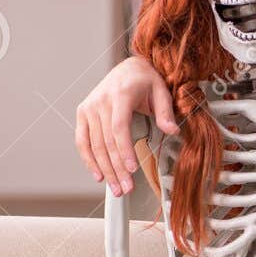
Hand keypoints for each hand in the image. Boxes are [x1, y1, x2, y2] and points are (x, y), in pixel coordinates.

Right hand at [74, 55, 176, 194]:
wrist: (128, 68)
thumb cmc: (145, 80)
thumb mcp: (161, 91)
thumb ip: (165, 112)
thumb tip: (172, 130)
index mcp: (120, 95)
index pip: (119, 127)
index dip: (124, 150)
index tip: (132, 169)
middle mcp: (101, 101)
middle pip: (106, 141)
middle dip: (116, 168)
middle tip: (125, 188)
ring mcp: (90, 108)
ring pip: (94, 145)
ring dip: (104, 170)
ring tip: (115, 188)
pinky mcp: (83, 114)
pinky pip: (82, 141)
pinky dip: (88, 160)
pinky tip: (98, 175)